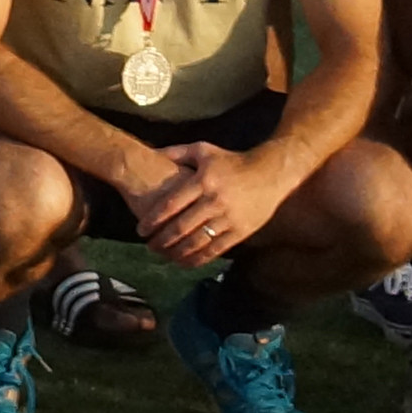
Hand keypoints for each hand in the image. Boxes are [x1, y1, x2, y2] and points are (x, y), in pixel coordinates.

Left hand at [131, 144, 287, 264]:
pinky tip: (185, 262)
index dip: (153, 220)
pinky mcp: (241, 231)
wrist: (270, 173)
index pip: (171, 205)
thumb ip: (176, 153)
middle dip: (161, 240)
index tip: (141, 230)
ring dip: (177, 252)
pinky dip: (199, 259)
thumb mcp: (204, 150)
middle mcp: (214, 201)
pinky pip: (216, 249)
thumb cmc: (232, 161)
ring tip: (164, 256)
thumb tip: (152, 153)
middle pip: (181, 227)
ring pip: (197, 241)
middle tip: (149, 246)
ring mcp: (229, 218)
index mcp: (203, 181)